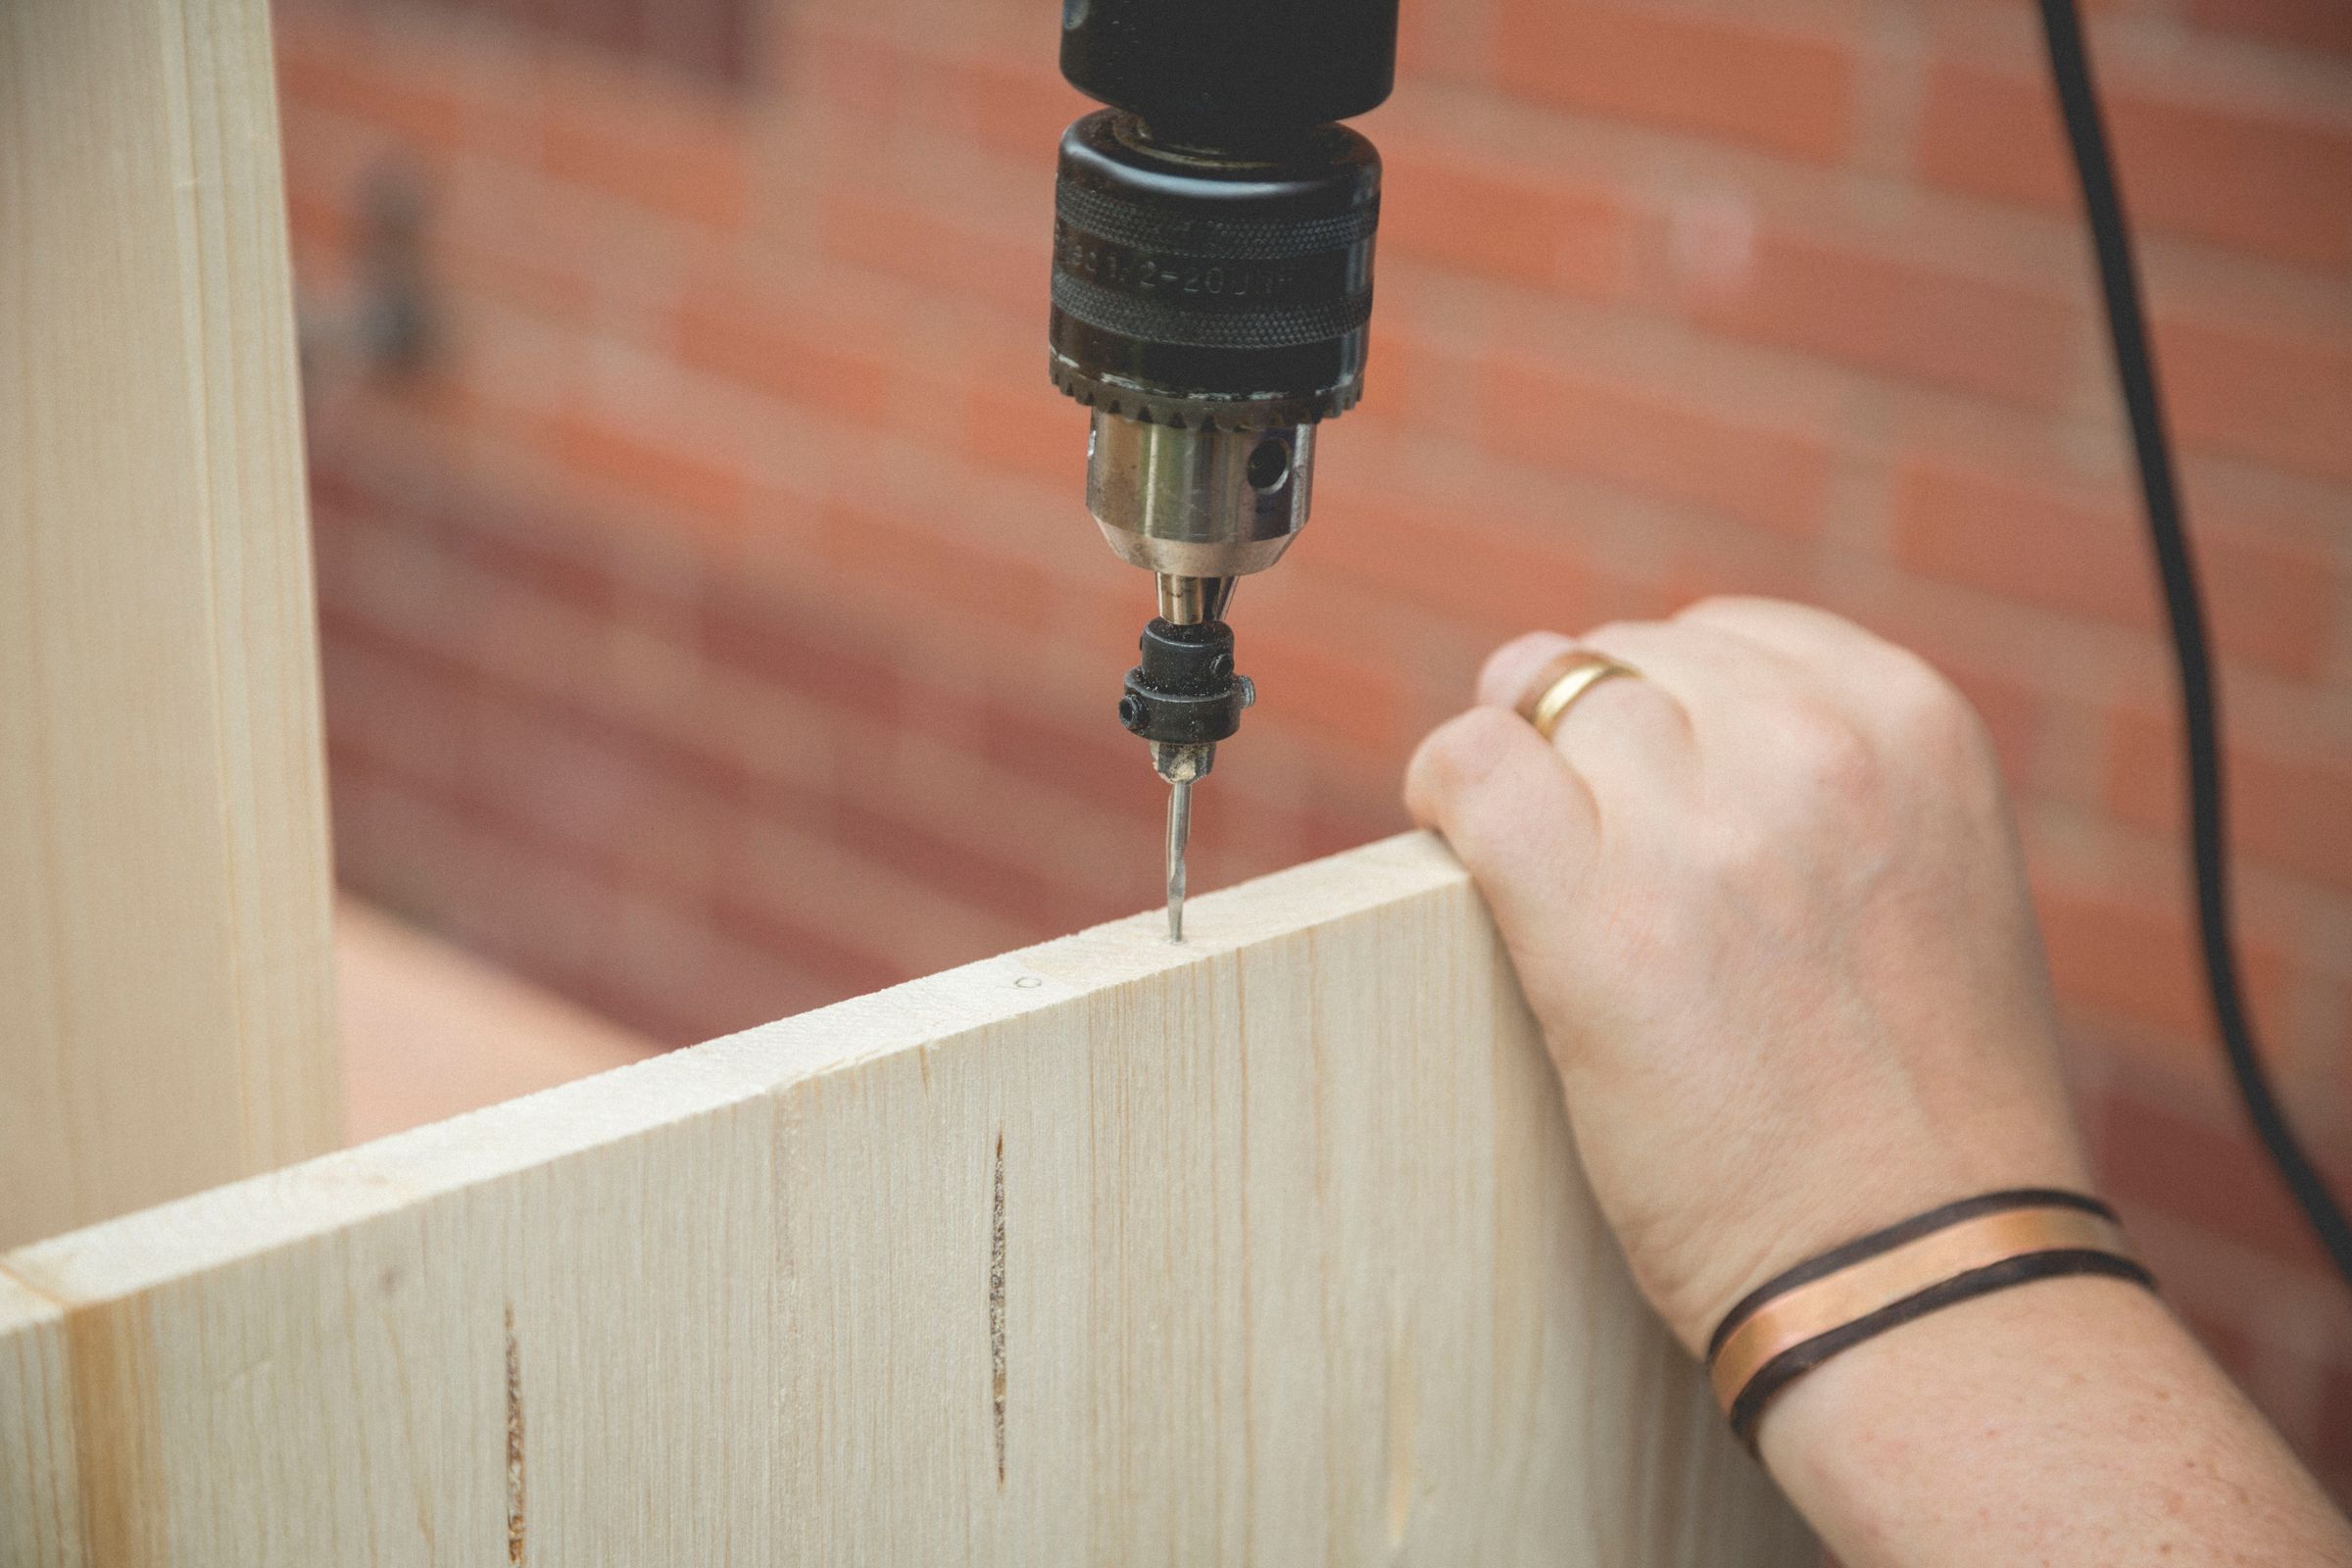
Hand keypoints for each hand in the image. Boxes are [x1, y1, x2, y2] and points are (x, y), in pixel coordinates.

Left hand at [1405, 597, 2094, 1352]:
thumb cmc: (1928, 1112)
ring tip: (1523, 855)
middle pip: (1619, 664)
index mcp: (1911, 721)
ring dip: (1518, 770)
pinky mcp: (1595, 914)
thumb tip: (1682, 734)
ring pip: (1540, 699)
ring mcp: (1699, 824)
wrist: (1925, 1269)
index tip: (1636, 774)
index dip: (1657, 704)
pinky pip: (1471, 769)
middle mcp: (1811, 745)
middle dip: (1582, 737)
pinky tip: (1451, 839)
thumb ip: (1835, 786)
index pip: (1719, 635)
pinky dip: (1444, 790)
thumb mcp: (1936, 879)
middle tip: (1576, 834)